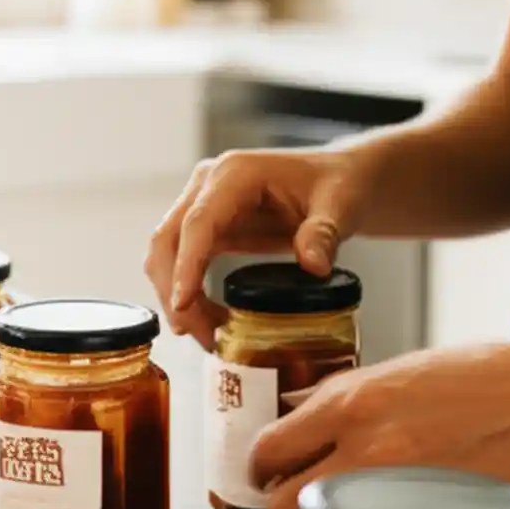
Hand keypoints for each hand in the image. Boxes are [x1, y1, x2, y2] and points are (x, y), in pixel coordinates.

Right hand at [144, 149, 366, 349]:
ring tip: (205, 335)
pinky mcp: (209, 227)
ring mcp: (204, 205)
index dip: (186, 264)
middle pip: (168, 238)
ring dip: (176, 294)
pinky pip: (184, 261)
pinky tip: (206, 320)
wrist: (342, 179)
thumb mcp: (339, 204)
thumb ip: (324, 232)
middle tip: (196, 333)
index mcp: (235, 173)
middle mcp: (209, 185)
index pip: (198, 221)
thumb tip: (313, 265)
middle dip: (173, 288)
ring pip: (168, 253)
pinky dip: (188, 292)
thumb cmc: (339, 183)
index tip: (182, 303)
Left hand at [251, 343, 509, 508]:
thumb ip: (339, 394)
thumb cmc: (483, 377)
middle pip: (278, 500)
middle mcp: (364, 447)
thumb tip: (294, 411)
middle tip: (291, 489)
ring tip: (333, 502)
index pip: (268, 447)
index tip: (266, 465)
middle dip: (277, 498)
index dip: (261, 461)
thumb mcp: (398, 369)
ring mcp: (395, 488)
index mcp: (351, 401)